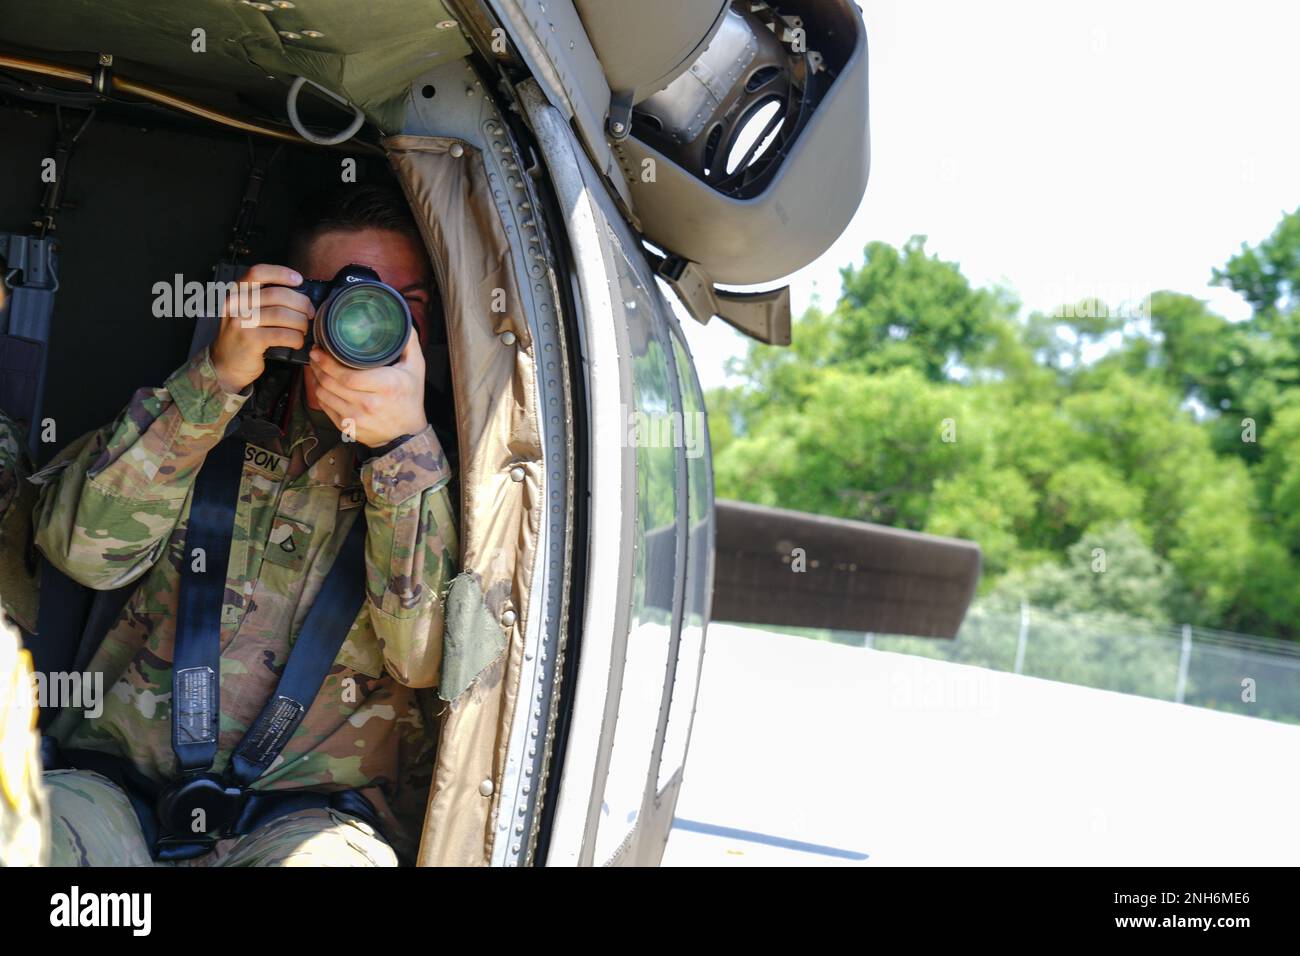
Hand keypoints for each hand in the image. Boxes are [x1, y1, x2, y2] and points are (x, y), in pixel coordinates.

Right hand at [209, 264, 313, 393]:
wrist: (225, 364)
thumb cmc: (243, 336)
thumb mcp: (246, 312)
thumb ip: (264, 300)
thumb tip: (300, 294)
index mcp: (237, 293)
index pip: (258, 273)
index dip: (280, 273)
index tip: (298, 280)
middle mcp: (237, 305)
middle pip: (277, 294)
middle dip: (301, 303)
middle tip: (310, 313)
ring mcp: (242, 322)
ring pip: (283, 315)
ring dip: (301, 322)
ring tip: (303, 329)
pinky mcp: (250, 341)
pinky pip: (283, 334)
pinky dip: (296, 338)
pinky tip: (297, 341)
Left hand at [309, 331, 427, 447]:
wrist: (407, 434)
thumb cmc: (410, 398)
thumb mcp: (416, 368)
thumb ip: (409, 343)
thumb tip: (400, 320)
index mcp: (386, 387)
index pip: (348, 375)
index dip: (328, 363)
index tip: (320, 350)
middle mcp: (369, 405)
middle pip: (332, 383)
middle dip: (318, 366)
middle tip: (315, 354)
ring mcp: (356, 418)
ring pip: (324, 395)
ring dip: (316, 379)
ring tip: (317, 367)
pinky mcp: (348, 427)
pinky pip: (325, 407)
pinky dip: (320, 394)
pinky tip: (322, 384)